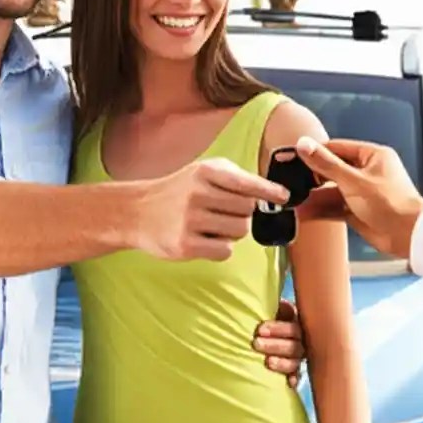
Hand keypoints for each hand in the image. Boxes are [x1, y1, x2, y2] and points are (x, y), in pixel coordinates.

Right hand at [135, 158, 289, 260]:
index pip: (246, 182)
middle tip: (225, 212)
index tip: (284, 197)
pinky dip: (221, 247)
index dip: (269, 191)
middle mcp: (197, 193)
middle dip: (244, 213)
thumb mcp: (204, 171)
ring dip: (233, 231)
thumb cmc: (181, 190)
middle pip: (248, 210)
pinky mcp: (185, 245)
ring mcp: (190, 220)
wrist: (138, 212)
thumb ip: (237, 177)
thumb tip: (273, 193)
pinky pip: (225, 251)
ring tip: (213, 224)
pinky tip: (205, 239)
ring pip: (240, 231)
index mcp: (205, 172)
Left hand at [253, 299, 306, 388]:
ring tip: (267, 362)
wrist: (281, 331)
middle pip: (294, 346)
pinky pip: (297, 375)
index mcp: (301, 323)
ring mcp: (301, 356)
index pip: (293, 328)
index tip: (260, 329)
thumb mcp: (280, 310)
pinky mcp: (296, 369)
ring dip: (282, 362)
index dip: (278, 329)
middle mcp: (305, 341)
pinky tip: (289, 383)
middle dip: (274, 345)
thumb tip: (281, 304)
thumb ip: (281, 309)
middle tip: (256, 343)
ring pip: (295, 361)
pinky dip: (294, 378)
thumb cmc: (277, 317)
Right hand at [294, 137, 422, 259]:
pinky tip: (304, 213)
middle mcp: (367, 172)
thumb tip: (305, 145)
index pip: (337, 148)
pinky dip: (321, 210)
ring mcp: (362, 193)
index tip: (294, 156)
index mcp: (372, 156)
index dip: (315, 152)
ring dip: (314, 197)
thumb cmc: (391, 203)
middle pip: (333, 170)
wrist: (409, 236)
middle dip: (312, 178)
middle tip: (290, 180)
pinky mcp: (358, 212)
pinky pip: (335, 208)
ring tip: (293, 200)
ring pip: (332, 191)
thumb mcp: (354, 180)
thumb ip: (327, 164)